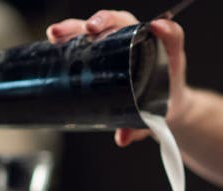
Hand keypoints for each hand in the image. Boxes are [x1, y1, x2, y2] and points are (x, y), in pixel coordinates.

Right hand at [46, 10, 190, 146]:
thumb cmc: (163, 104)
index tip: (156, 28)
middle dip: (103, 22)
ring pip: (99, 27)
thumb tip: (122, 137)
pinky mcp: (104, 51)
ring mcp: (120, 44)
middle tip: (89, 29)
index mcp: (161, 53)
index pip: (167, 33)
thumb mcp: (157, 116)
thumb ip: (142, 126)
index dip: (164, 29)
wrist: (162, 107)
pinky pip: (87, 39)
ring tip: (57, 34)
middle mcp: (139, 42)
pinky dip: (70, 37)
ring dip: (77, 26)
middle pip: (122, 22)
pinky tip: (55, 40)